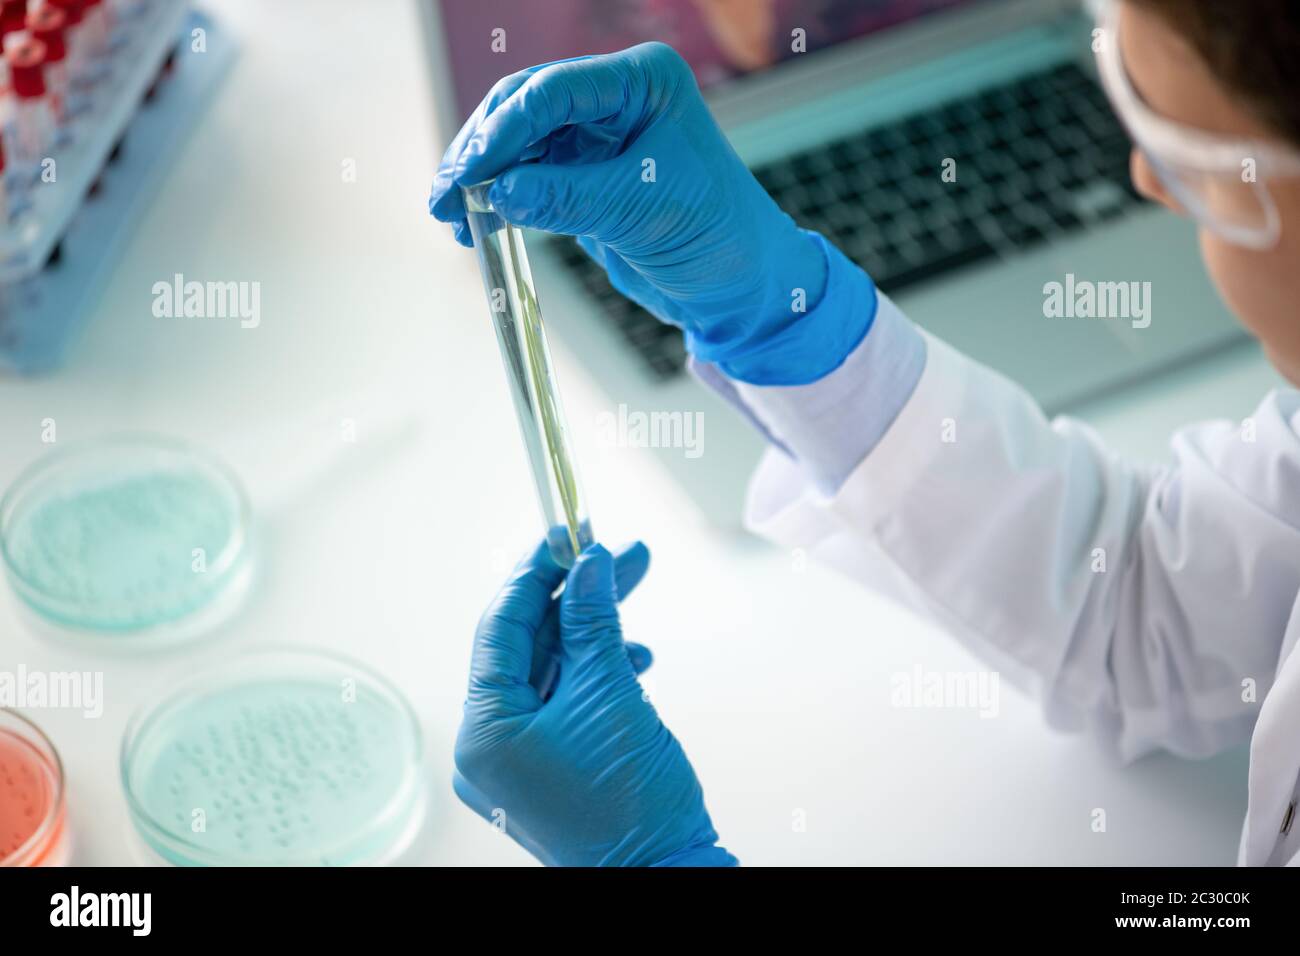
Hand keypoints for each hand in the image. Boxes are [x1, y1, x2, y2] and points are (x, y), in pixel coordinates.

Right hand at [429, 42, 867, 384]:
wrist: (739, 287)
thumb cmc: (716, 237)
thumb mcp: (640, 212)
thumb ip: (566, 198)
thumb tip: (496, 193)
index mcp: (643, 81)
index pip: (553, 92)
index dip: (503, 132)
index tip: (468, 172)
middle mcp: (615, 98)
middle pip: (524, 109)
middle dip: (482, 152)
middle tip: (445, 198)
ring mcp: (597, 136)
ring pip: (518, 145)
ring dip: (482, 179)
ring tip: (451, 218)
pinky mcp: (584, 176)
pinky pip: (527, 178)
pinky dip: (500, 200)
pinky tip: (476, 226)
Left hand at [454, 540, 736, 866]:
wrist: (666, 874)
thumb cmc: (631, 810)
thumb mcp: (611, 695)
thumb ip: (595, 623)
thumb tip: (590, 567)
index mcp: (484, 732)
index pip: (500, 629)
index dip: (536, 575)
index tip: (565, 536)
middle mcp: (489, 748)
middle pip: (530, 646)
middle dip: (578, 598)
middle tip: (615, 555)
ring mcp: (519, 762)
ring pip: (553, 670)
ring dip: (596, 632)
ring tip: (634, 591)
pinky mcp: (551, 768)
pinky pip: (567, 702)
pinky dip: (601, 673)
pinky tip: (635, 658)